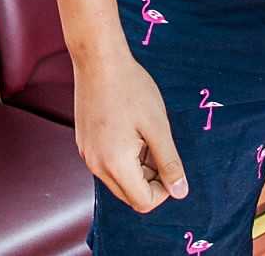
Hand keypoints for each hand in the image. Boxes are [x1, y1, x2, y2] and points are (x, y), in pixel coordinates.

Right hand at [72, 46, 189, 212]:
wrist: (98, 60)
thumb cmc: (131, 88)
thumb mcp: (158, 126)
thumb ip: (169, 163)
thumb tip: (180, 192)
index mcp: (115, 164)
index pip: (143, 202)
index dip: (164, 190)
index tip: (170, 164)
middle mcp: (96, 165)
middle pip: (129, 195)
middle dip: (150, 181)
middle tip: (159, 149)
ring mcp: (87, 154)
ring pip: (118, 181)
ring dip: (137, 169)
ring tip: (144, 136)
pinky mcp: (84, 144)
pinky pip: (107, 165)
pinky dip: (123, 158)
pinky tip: (130, 130)